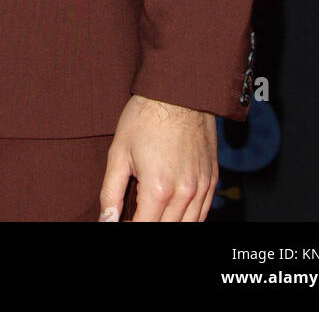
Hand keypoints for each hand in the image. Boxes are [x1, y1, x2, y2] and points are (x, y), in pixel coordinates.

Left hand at [98, 93, 217, 221]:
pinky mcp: (212, 178)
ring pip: (188, 226)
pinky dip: (189, 219)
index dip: (129, 228)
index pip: (144, 228)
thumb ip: (110, 192)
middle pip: (166, 229)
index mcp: (158, 188)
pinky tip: (174, 213)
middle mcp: (184, 193)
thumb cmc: (146, 117)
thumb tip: (107, 221)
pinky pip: (203, 212)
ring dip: (168, 224)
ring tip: (151, 213)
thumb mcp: (118, 152)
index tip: (122, 222)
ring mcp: (201, 187)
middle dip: (147, 225)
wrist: (178, 90)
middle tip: (133, 216)